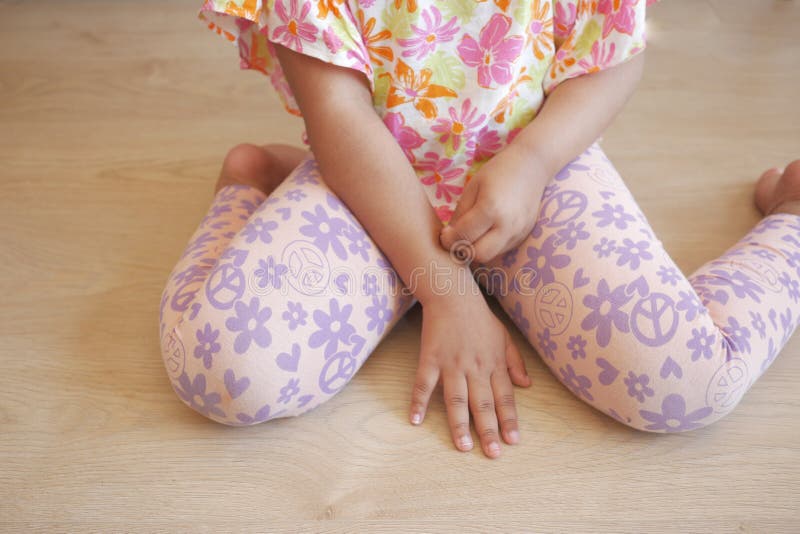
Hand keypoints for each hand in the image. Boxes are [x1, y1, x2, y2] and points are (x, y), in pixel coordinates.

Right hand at [408, 287, 531, 458]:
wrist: (453, 295)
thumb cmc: (479, 317)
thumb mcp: (504, 336)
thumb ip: (515, 362)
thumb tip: (527, 385)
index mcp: (493, 363)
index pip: (504, 397)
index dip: (509, 420)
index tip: (512, 441)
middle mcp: (474, 367)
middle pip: (483, 404)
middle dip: (488, 430)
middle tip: (492, 454)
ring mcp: (451, 364)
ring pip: (457, 399)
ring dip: (460, 424)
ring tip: (462, 446)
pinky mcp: (430, 358)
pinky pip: (424, 383)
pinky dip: (418, 401)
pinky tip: (415, 420)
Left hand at [439, 143, 549, 263]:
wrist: (532, 164)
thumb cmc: (499, 171)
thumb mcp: (473, 187)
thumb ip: (460, 214)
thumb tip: (450, 236)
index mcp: (491, 209)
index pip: (463, 237)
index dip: (448, 240)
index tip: (444, 234)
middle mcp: (507, 225)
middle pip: (480, 255)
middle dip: (464, 250)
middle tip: (457, 238)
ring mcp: (519, 232)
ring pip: (492, 256)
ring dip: (478, 249)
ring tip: (472, 233)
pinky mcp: (524, 235)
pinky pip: (502, 249)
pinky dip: (491, 245)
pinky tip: (488, 230)